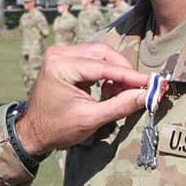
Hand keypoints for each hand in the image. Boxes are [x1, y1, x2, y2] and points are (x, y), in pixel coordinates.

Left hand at [15, 44, 148, 153]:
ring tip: (124, 92)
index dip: (130, 75)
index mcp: (60, 67)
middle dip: (124, 70)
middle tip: (141, 87)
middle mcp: (59, 54)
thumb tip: (148, 95)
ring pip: (100, 54)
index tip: (151, 83)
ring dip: (116, 71)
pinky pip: (93, 59)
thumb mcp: (91, 119)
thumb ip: (120, 105)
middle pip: (103, 53)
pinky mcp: (65, 59)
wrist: (34, 132)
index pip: (103, 67)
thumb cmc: (57, 128)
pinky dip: (106, 72)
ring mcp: (61, 54)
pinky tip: (111, 89)